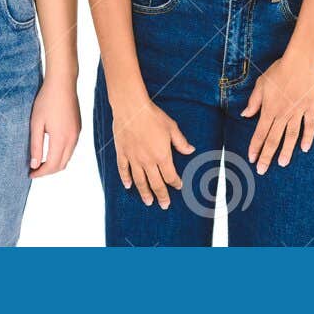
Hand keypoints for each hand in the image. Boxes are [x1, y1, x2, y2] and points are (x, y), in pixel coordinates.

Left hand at [28, 73, 80, 177]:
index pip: (52, 165)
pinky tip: (51, 149)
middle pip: (62, 165)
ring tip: (41, 161)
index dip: (41, 173)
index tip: (30, 174)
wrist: (62, 82)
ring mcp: (77, 133)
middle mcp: (72, 139)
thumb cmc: (46, 100)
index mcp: (61, 139)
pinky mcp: (78, 128)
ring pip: (68, 157)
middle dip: (48, 171)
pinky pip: (71, 148)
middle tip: (34, 170)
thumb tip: (34, 164)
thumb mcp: (36, 123)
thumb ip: (36, 145)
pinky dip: (62, 154)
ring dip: (55, 163)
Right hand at [109, 93, 193, 207]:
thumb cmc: (153, 116)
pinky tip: (128, 186)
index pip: (170, 176)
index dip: (175, 183)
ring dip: (144, 193)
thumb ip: (181, 142)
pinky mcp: (122, 153)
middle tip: (164, 205)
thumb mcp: (172, 127)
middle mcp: (147, 161)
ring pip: (139, 181)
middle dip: (161, 196)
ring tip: (148, 201)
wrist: (131, 107)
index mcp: (162, 155)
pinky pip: (123, 170)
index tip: (178, 186)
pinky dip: (126, 179)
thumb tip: (191, 150)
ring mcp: (133, 158)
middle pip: (155, 183)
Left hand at [243, 47, 313, 173]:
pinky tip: (305, 149)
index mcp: (270, 108)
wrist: (301, 62)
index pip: (260, 132)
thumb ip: (254, 101)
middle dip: (267, 156)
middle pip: (274, 139)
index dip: (255, 146)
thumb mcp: (261, 84)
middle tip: (262, 170)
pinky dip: (308, 138)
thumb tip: (245, 114)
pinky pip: (309, 126)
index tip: (251, 158)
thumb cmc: (279, 70)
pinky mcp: (311, 108)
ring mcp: (298, 112)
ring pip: (291, 136)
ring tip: (282, 164)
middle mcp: (283, 114)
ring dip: (286, 151)